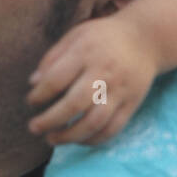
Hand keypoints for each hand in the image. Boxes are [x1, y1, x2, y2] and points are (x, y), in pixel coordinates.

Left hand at [25, 13, 159, 144]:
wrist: (145, 39)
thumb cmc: (103, 37)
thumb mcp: (76, 36)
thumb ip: (53, 58)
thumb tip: (33, 84)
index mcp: (86, 53)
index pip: (56, 79)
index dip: (39, 95)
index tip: (31, 102)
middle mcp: (103, 73)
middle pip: (74, 104)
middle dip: (50, 121)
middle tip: (34, 128)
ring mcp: (119, 91)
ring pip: (94, 122)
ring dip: (70, 136)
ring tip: (52, 139)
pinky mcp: (131, 104)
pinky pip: (112, 129)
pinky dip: (92, 140)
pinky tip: (77, 140)